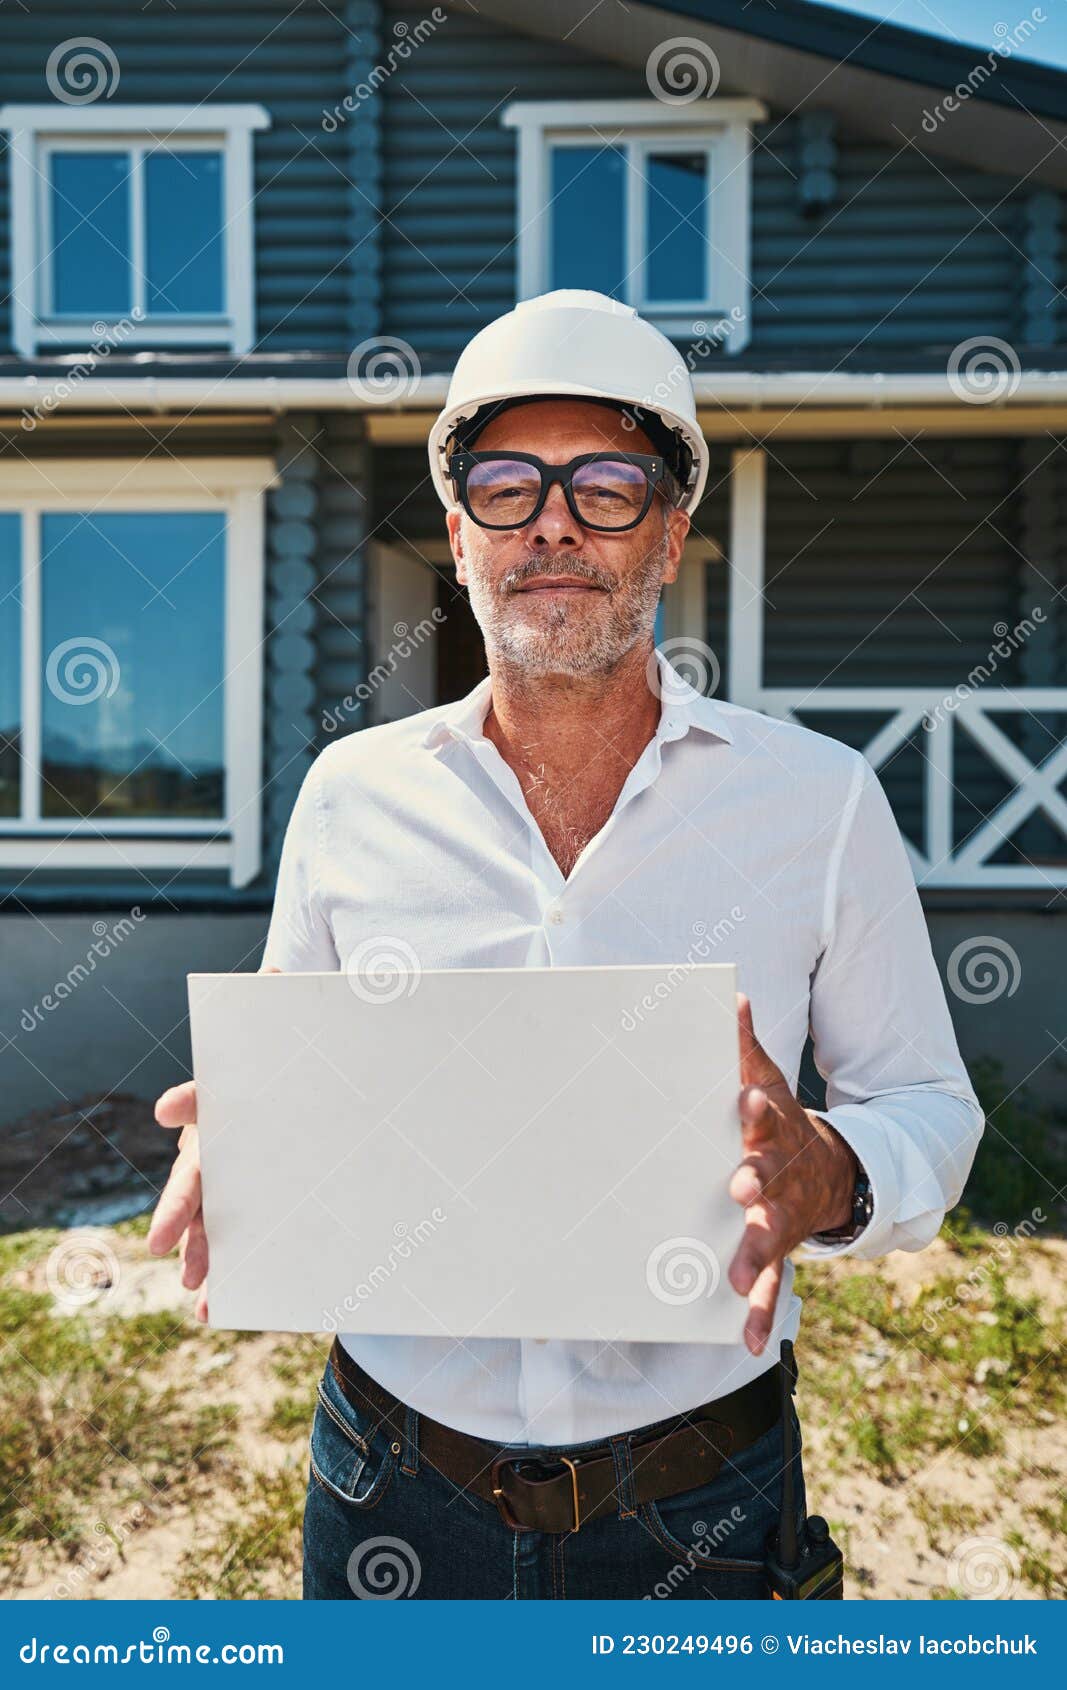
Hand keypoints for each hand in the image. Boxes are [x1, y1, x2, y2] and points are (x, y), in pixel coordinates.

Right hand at [147, 966, 279, 1320]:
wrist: (320, 1105)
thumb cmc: (299, 1074)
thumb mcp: (299, 1048)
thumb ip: (284, 1014)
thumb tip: (275, 976)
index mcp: (228, 1106)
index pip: (204, 1098)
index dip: (190, 1101)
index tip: (173, 1108)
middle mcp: (219, 1150)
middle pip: (195, 1178)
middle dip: (180, 1211)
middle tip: (161, 1242)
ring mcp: (230, 1188)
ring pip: (208, 1224)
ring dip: (200, 1255)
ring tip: (194, 1285)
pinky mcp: (252, 1219)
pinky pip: (238, 1253)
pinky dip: (228, 1282)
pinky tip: (219, 1311)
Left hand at [728, 995, 857, 1356]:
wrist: (831, 1172)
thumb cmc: (780, 1124)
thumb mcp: (771, 1084)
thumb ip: (747, 1049)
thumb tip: (731, 998)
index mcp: (774, 1131)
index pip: (767, 1114)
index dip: (758, 1106)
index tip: (749, 1097)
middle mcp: (780, 1174)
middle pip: (768, 1176)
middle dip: (754, 1180)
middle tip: (739, 1186)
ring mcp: (783, 1215)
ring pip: (769, 1234)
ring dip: (752, 1251)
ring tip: (733, 1272)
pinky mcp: (779, 1251)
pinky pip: (770, 1287)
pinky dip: (758, 1314)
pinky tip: (746, 1342)